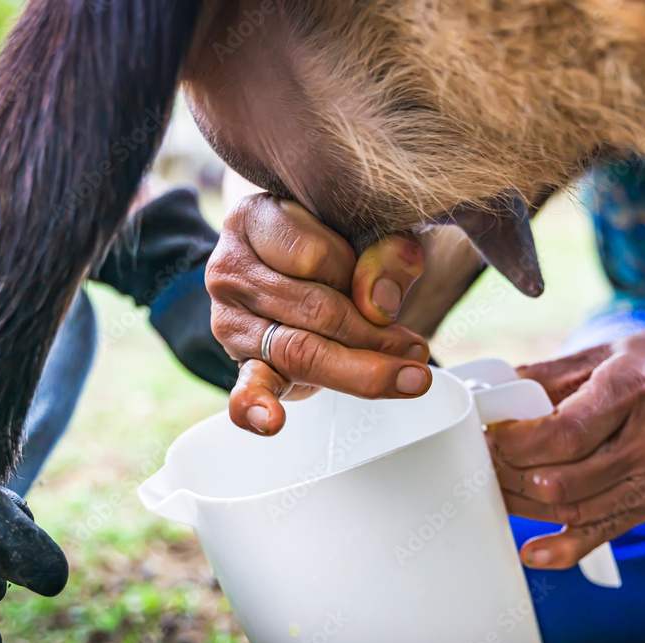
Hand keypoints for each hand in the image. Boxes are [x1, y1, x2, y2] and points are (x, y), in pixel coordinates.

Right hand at [206, 194, 432, 434]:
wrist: (297, 272)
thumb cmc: (331, 243)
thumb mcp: (365, 231)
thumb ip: (384, 252)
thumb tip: (380, 302)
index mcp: (252, 219)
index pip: (312, 256)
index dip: (356, 276)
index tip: (385, 292)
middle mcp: (230, 269)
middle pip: (312, 310)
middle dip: (373, 334)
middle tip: (415, 349)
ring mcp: (230, 320)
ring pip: (300, 351)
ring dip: (359, 369)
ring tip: (405, 376)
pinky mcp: (242, 362)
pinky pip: (246, 388)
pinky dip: (259, 407)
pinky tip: (272, 421)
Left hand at [488, 314, 644, 569]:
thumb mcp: (611, 349)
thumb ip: (552, 372)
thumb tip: (499, 388)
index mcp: (630, 391)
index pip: (563, 434)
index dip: (517, 441)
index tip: (490, 433)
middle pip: (562, 477)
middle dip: (509, 473)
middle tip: (481, 460)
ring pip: (574, 508)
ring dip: (524, 504)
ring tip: (495, 487)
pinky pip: (604, 533)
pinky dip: (565, 548)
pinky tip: (533, 551)